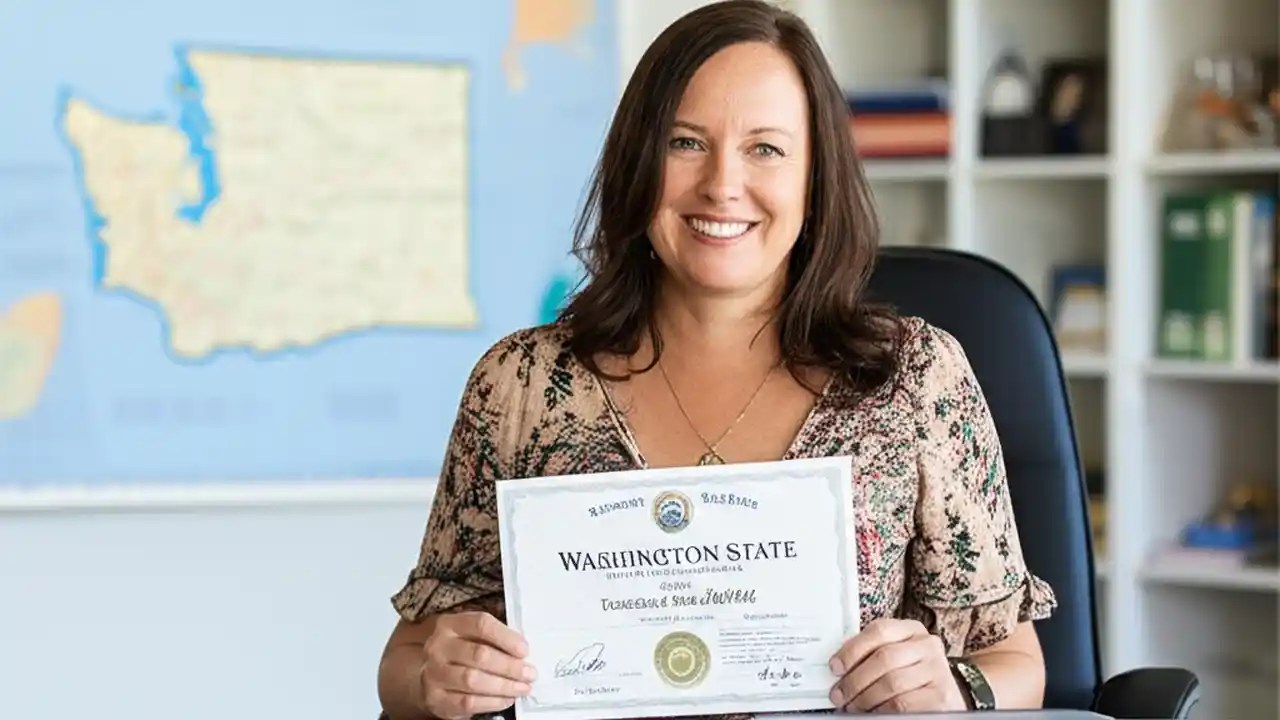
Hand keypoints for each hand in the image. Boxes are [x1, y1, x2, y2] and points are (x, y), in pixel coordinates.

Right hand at [418, 611, 536, 718]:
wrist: (429, 675)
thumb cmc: (459, 651)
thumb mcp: (470, 636)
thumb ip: (493, 638)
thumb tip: (522, 650)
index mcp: (450, 624)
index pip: (481, 624)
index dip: (506, 637)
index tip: (524, 650)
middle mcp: (439, 647)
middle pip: (479, 655)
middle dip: (510, 666)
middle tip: (530, 674)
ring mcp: (434, 674)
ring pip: (473, 680)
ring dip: (503, 686)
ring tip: (522, 688)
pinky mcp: (436, 699)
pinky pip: (467, 702)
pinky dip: (492, 702)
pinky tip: (506, 699)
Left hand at [827, 618, 967, 713]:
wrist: (946, 700)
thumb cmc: (913, 678)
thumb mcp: (897, 658)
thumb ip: (872, 655)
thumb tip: (839, 667)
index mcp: (912, 630)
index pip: (879, 630)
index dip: (853, 649)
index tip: (835, 666)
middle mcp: (928, 645)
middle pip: (883, 658)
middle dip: (854, 679)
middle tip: (839, 694)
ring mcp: (937, 670)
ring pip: (891, 683)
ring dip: (864, 698)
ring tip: (853, 706)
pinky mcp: (941, 696)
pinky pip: (902, 704)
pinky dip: (881, 710)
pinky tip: (873, 712)